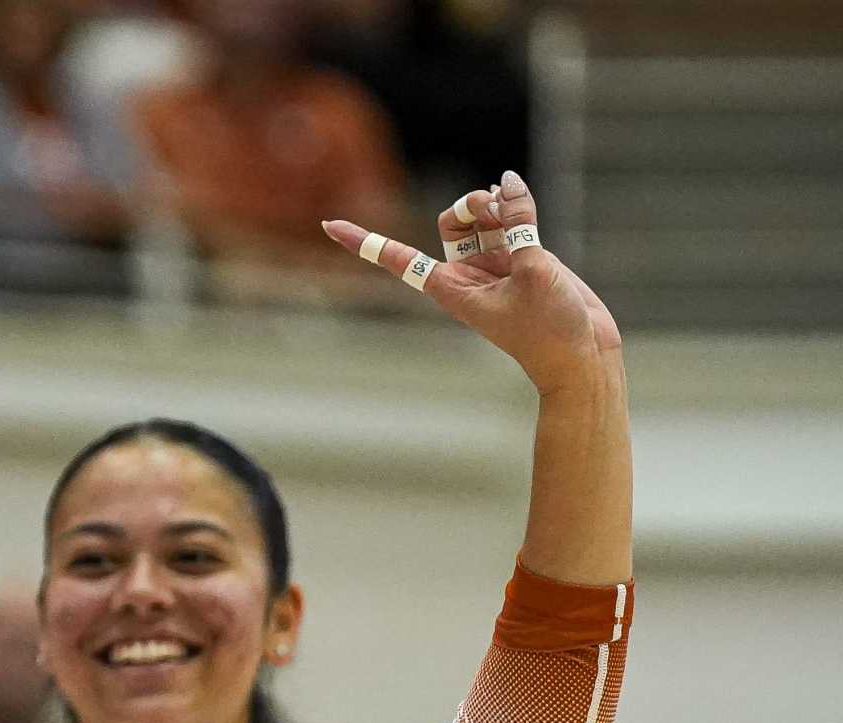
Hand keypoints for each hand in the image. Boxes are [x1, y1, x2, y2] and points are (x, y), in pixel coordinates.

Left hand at [325, 170, 621, 394]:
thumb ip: (518, 224)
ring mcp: (494, 264)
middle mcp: (466, 274)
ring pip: (481, 217)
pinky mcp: (522, 258)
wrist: (582, 355)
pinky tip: (516, 189)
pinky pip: (510, 220)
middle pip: (450, 222)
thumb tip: (506, 181)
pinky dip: (512, 204)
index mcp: (450, 288)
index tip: (326, 224)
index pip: (396, 259)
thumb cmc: (549, 329)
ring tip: (514, 204)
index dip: (362, 241)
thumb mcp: (533, 270)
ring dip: (494, 203)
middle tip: (491, 205)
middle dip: (467, 206)